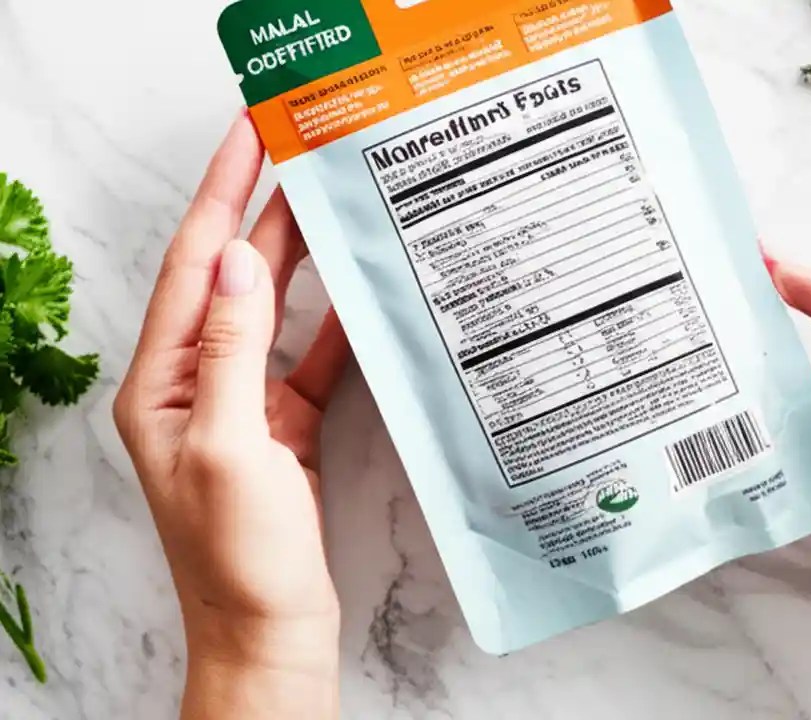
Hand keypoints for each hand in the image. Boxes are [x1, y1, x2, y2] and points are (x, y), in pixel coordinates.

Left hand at [114, 113, 348, 718]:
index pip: (191, 266)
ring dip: (297, 256)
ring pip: (270, 311)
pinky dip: (333, 323)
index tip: (246, 134)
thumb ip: (232, 348)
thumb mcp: (230, 445)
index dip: (219, 195)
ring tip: (326, 197)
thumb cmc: (239, 557)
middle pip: (229, 277)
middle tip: (295, 146)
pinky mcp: (283, 428)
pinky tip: (357, 289)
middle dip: (259, 210)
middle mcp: (194, 385)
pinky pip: (307, 359)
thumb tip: (236, 260)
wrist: (271, 630)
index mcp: (162, 385)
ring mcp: (241, 405)